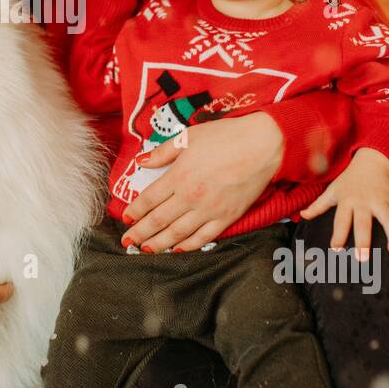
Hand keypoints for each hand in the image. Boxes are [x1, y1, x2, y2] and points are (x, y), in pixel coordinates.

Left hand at [120, 112, 283, 251]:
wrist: (263, 145)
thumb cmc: (226, 137)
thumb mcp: (188, 137)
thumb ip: (163, 152)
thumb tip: (141, 162)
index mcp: (179, 176)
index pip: (149, 199)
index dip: (134, 211)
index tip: (125, 218)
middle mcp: (190, 196)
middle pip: (159, 220)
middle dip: (140, 233)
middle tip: (127, 242)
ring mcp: (209, 210)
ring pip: (178, 233)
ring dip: (159, 243)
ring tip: (146, 250)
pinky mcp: (227, 218)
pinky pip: (203, 237)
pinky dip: (188, 246)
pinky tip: (177, 249)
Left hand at [300, 147, 388, 259]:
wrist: (370, 162)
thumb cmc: (348, 181)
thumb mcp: (332, 191)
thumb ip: (318, 206)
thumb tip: (301, 216)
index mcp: (347, 201)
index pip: (341, 220)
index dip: (338, 234)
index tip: (335, 249)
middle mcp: (364, 202)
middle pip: (364, 222)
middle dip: (364, 240)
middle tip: (363, 258)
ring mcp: (381, 200)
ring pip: (388, 218)